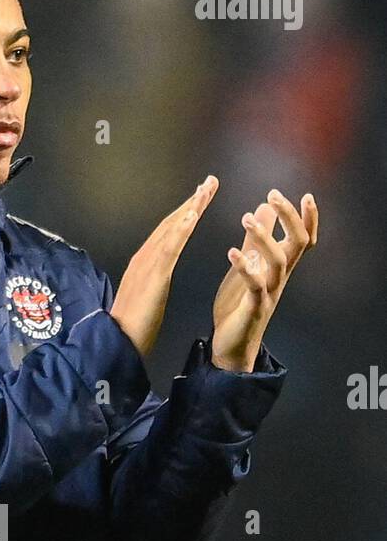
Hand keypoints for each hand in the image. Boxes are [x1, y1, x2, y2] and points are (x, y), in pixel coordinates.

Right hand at [110, 176, 218, 358]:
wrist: (117, 343)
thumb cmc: (132, 327)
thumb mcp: (146, 297)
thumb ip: (151, 281)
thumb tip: (157, 275)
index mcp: (144, 263)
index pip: (168, 231)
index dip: (185, 212)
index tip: (201, 197)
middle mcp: (144, 257)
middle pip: (171, 223)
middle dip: (192, 201)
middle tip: (210, 182)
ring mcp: (147, 264)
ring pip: (172, 229)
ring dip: (190, 207)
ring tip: (206, 190)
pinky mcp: (153, 275)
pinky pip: (170, 248)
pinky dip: (181, 229)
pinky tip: (193, 215)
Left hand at [211, 191, 318, 371]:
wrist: (232, 346)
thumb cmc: (239, 305)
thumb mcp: (248, 266)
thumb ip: (256, 239)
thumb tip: (264, 208)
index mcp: (279, 268)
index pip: (303, 239)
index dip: (308, 219)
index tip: (305, 195)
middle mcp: (279, 278)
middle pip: (297, 243)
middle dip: (289, 217)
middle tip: (274, 194)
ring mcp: (269, 292)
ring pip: (278, 260)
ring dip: (263, 236)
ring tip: (246, 217)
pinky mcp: (254, 306)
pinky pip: (255, 285)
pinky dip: (245, 266)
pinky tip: (232, 251)